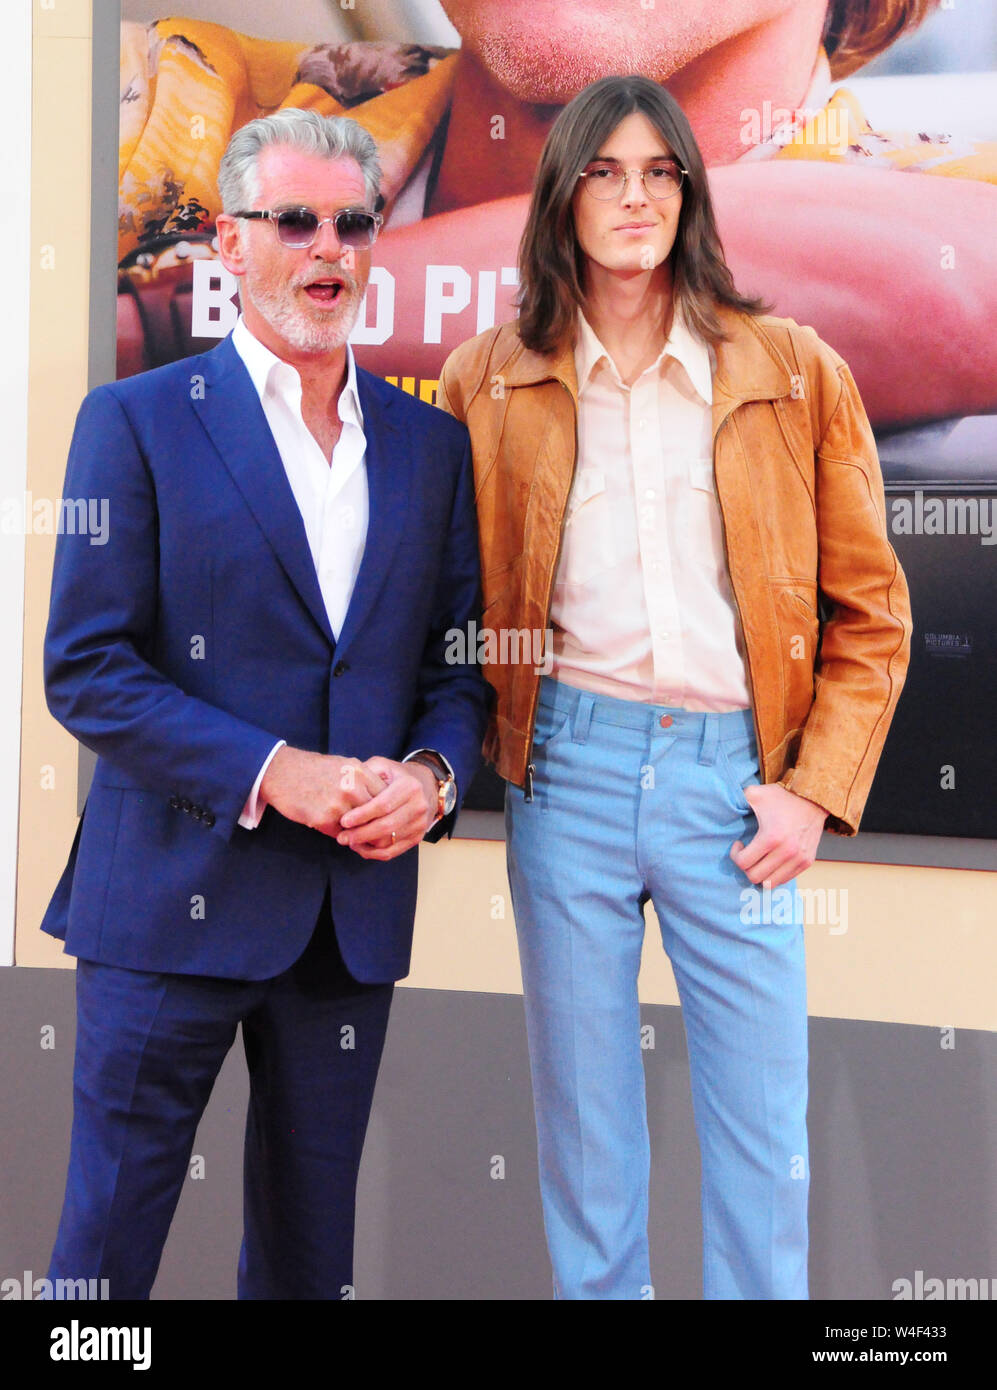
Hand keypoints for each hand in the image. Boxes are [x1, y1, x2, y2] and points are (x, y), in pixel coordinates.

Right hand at [259, 747, 383, 836]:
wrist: (280, 772)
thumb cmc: (312, 769)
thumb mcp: (343, 766)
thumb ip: (364, 781)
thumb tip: (382, 802)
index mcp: (360, 771)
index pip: (387, 797)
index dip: (387, 811)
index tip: (386, 819)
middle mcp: (353, 787)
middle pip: (378, 815)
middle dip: (377, 827)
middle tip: (376, 836)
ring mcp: (339, 803)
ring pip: (360, 828)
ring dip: (359, 835)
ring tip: (357, 837)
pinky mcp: (323, 819)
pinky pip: (341, 834)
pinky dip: (340, 836)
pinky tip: (335, 831)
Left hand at [335, 757, 436, 859]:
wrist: (427, 786)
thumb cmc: (398, 776)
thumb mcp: (383, 766)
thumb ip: (366, 772)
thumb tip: (345, 784)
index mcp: (410, 787)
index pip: (383, 805)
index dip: (362, 815)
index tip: (344, 820)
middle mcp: (418, 806)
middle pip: (386, 827)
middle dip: (361, 834)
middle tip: (342, 837)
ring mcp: (420, 824)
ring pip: (388, 842)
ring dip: (365, 845)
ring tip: (348, 840)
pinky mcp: (417, 837)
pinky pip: (393, 852)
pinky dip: (374, 853)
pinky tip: (360, 847)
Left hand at [730, 783, 827, 888]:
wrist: (813, 797)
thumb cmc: (782, 796)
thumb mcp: (755, 794)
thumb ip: (736, 799)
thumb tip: (720, 803)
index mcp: (771, 837)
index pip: (744, 863)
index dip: (735, 856)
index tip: (739, 844)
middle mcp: (786, 851)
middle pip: (755, 876)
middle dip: (747, 866)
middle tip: (747, 853)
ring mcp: (798, 858)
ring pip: (771, 882)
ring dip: (761, 873)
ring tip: (759, 859)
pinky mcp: (807, 861)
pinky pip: (785, 879)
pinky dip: (775, 874)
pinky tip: (772, 860)